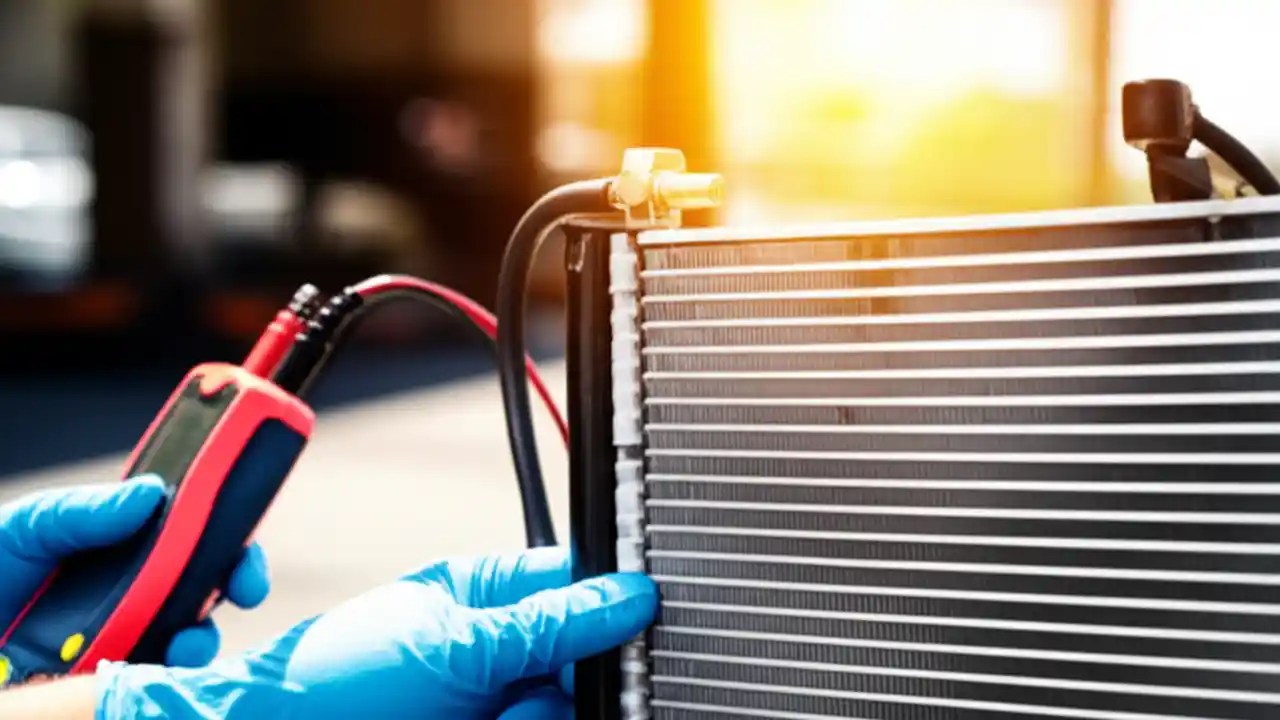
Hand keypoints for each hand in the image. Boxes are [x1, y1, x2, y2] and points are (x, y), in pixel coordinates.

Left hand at [0, 476, 270, 667]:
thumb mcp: (29, 529)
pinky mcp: (105, 692)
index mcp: (127, 559)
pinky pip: (149, 689)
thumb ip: (85, 511)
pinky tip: (146, 676)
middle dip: (237, 588)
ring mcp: (122, 653)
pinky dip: (159, 682)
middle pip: (208, 597)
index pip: (198, 547)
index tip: (244, 556)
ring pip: (186, 648)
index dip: (232, 549)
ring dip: (198, 643)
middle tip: (243, 589)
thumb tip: (151, 494)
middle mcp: (136, 607)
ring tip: (180, 644)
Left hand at [97, 547, 656, 719]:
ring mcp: (490, 700)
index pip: (574, 579)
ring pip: (565, 703)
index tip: (643, 611)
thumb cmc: (331, 683)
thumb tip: (629, 595)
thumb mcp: (453, 642)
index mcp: (482, 594)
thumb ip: (548, 621)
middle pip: (583, 653)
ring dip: (541, 713)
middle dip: (574, 674)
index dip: (611, 594)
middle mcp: (494, 650)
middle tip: (540, 686)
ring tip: (499, 715)